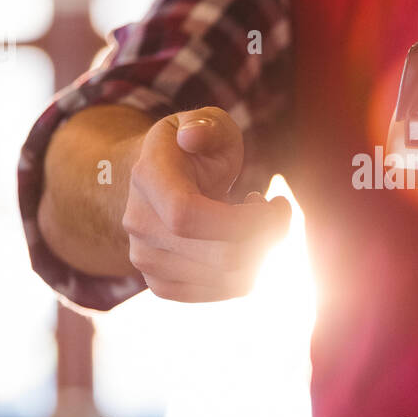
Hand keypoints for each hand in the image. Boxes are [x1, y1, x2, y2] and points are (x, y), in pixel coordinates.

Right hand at [122, 107, 290, 301]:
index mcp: (148, 178)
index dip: (243, 220)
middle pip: (222, 256)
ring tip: (255, 219)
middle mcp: (140, 224)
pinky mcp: (161, 285)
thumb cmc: (193, 149)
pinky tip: (241, 242)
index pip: (187, 216)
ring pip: (230, 281)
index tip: (270, 201)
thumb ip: (206, 125)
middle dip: (269, 234)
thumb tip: (193, 136)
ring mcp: (146, 260)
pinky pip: (222, 293)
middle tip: (277, 207)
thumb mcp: (206, 123)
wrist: (157, 181)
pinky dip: (247, 271)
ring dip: (262, 252)